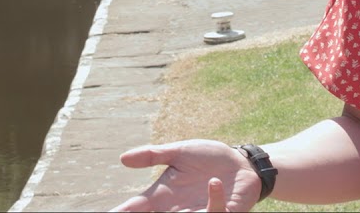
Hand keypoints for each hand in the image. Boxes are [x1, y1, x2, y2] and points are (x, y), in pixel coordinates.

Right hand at [112, 139, 260, 211]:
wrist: (241, 164)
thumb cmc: (208, 159)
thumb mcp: (179, 152)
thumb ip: (153, 155)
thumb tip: (123, 159)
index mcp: (162, 197)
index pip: (133, 208)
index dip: (118, 212)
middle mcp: (177, 210)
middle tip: (151, 210)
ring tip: (187, 203)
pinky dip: (214, 199)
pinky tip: (214, 182)